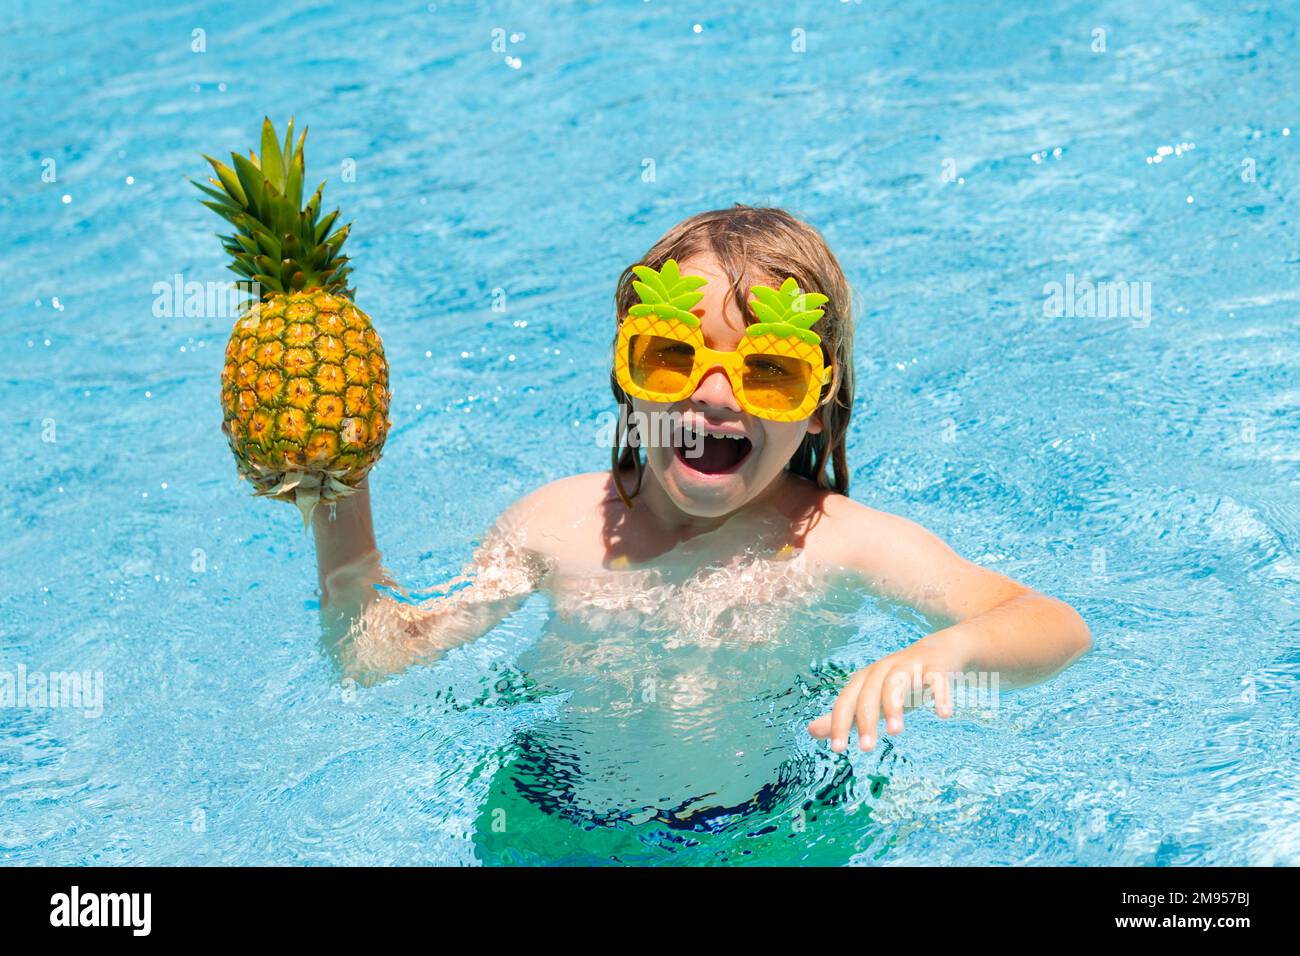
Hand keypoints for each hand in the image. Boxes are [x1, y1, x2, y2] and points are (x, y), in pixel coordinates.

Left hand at [807, 629, 970, 752]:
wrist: (940, 651)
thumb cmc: (901, 682)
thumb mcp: (872, 699)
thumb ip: (845, 716)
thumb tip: (811, 731)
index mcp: (866, 679)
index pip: (846, 701)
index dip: (839, 723)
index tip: (838, 750)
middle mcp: (884, 670)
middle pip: (869, 693)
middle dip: (866, 720)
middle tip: (866, 749)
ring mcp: (909, 666)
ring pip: (896, 683)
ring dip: (894, 705)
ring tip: (895, 731)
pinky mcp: (935, 666)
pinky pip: (936, 679)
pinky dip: (939, 695)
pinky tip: (944, 714)